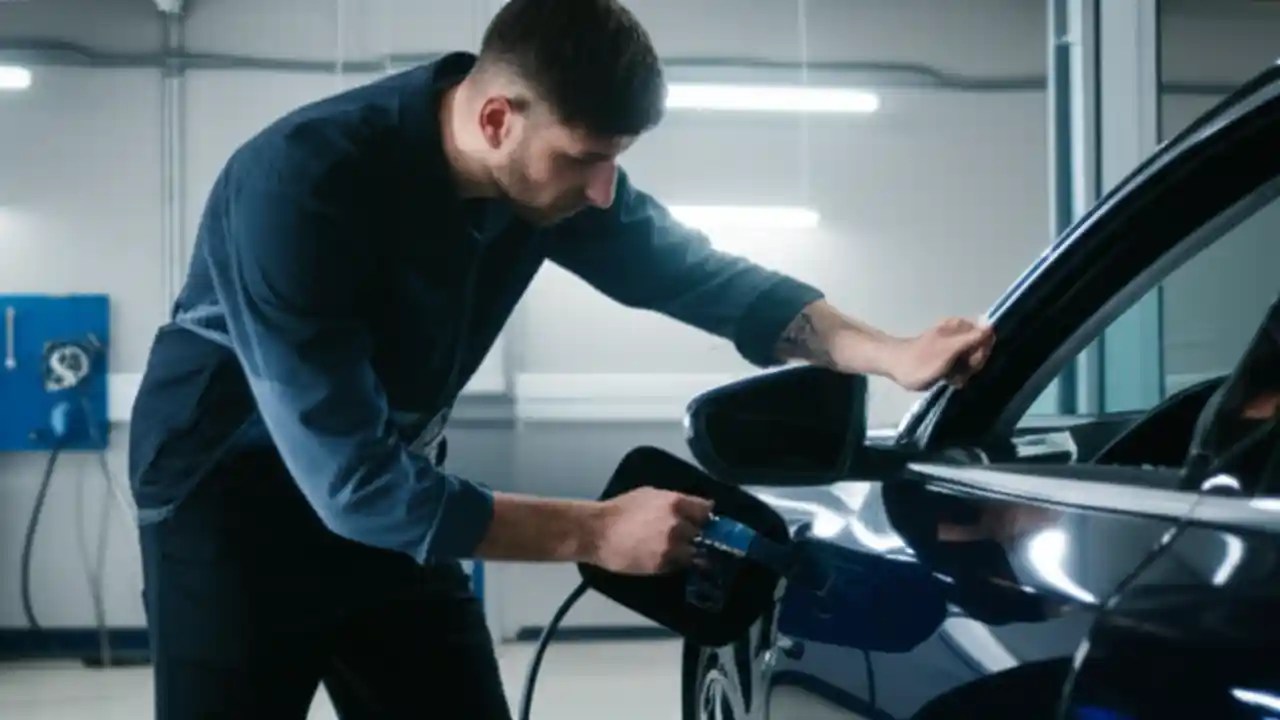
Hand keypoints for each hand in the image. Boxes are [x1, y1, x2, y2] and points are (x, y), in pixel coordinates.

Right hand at [586, 488, 713, 574]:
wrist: (598, 532)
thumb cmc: (620, 509)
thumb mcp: (649, 495)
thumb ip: (672, 501)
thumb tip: (688, 507)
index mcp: (676, 503)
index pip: (706, 510)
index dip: (703, 515)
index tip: (701, 518)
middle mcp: (679, 525)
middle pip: (703, 532)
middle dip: (697, 533)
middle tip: (688, 535)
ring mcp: (672, 547)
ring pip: (695, 552)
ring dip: (690, 551)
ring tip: (679, 550)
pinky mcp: (663, 565)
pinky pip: (680, 565)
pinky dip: (677, 562)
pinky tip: (667, 558)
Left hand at [885, 317, 994, 390]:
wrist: (893, 366)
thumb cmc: (920, 362)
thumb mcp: (948, 351)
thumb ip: (970, 339)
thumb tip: (991, 324)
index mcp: (960, 327)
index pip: (987, 338)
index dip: (980, 354)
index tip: (969, 364)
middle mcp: (958, 331)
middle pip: (979, 349)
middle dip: (971, 364)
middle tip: (957, 373)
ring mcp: (951, 342)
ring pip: (970, 359)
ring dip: (963, 371)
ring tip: (950, 377)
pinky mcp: (945, 353)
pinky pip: (960, 363)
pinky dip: (955, 372)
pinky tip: (946, 379)